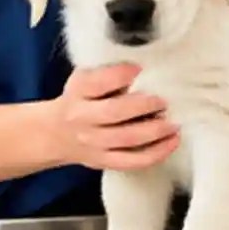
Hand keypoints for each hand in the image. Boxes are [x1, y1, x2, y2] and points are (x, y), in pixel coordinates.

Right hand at [50, 64, 179, 170]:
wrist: (54, 134)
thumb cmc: (78, 100)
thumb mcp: (83, 79)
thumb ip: (107, 74)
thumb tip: (145, 70)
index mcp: (78, 92)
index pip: (97, 83)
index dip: (120, 75)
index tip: (140, 68)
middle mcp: (83, 118)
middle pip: (115, 112)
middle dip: (144, 105)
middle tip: (164, 99)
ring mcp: (93, 143)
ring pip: (127, 140)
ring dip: (156, 130)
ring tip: (174, 121)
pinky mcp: (104, 161)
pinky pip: (133, 161)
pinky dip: (156, 153)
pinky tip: (172, 141)